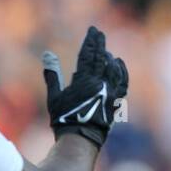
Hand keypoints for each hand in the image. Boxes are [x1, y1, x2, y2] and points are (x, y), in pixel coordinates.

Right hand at [43, 25, 128, 147]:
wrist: (80, 139)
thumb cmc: (64, 119)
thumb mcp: (55, 96)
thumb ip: (53, 75)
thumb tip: (48, 54)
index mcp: (84, 80)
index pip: (88, 55)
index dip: (91, 41)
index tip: (93, 30)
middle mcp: (99, 84)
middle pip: (101, 59)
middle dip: (100, 45)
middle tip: (99, 33)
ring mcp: (110, 93)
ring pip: (113, 70)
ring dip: (109, 58)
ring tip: (106, 52)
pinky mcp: (116, 102)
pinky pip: (122, 84)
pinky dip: (122, 73)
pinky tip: (120, 65)